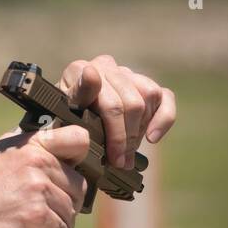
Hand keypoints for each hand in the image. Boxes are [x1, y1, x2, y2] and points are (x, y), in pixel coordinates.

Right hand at [0, 125, 90, 227]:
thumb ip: (22, 148)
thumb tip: (49, 138)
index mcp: (28, 145)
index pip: (78, 139)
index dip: (80, 157)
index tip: (71, 169)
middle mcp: (36, 163)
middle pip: (79, 186)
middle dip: (65, 201)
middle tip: (42, 209)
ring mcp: (38, 189)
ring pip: (71, 212)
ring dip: (57, 223)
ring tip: (32, 224)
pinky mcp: (38, 216)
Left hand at [58, 55, 175, 169]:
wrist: (68, 124)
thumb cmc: (63, 120)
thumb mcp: (61, 113)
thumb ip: (76, 95)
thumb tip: (91, 72)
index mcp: (80, 70)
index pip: (108, 98)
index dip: (114, 131)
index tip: (113, 155)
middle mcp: (105, 66)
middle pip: (131, 102)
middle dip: (126, 138)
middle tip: (119, 161)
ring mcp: (127, 73)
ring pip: (148, 97)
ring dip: (140, 130)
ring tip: (126, 152)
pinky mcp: (146, 84)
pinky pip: (165, 97)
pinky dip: (163, 119)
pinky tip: (152, 138)